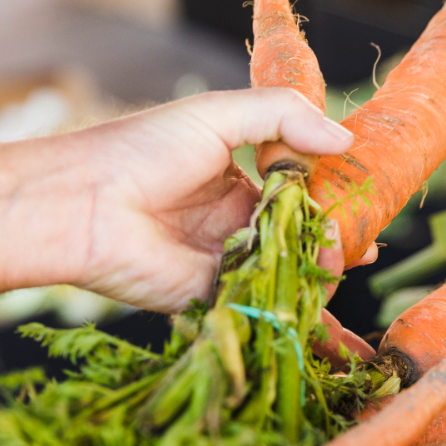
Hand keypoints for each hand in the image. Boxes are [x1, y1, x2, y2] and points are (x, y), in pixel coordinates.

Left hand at [59, 89, 357, 312]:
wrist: (83, 205)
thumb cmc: (140, 150)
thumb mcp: (216, 114)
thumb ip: (283, 116)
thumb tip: (346, 139)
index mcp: (236, 178)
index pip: (300, 190)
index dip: (331, 198)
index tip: (362, 203)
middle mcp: (233, 222)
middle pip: (300, 237)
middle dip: (332, 242)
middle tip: (350, 244)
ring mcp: (225, 263)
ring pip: (287, 274)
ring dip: (319, 275)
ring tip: (333, 265)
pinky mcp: (213, 301)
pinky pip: (262, 310)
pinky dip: (298, 323)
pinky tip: (335, 331)